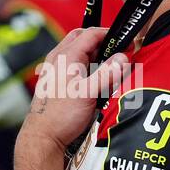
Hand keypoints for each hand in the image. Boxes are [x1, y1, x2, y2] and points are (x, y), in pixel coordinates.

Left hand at [20, 27, 130, 150]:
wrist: (43, 136)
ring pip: (78, 52)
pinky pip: (75, 65)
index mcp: (66, 56)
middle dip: (102, 41)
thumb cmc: (62, 115)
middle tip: (118, 51)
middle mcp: (58, 58)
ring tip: (110, 66)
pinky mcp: (56, 80)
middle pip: (82, 38)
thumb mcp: (89, 93)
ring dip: (95, 55)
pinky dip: (88, 66)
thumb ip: (107, 74)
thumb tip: (124, 58)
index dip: (110, 34)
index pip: (91, 33)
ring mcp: (55, 69)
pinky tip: (97, 79)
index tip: (126, 41)